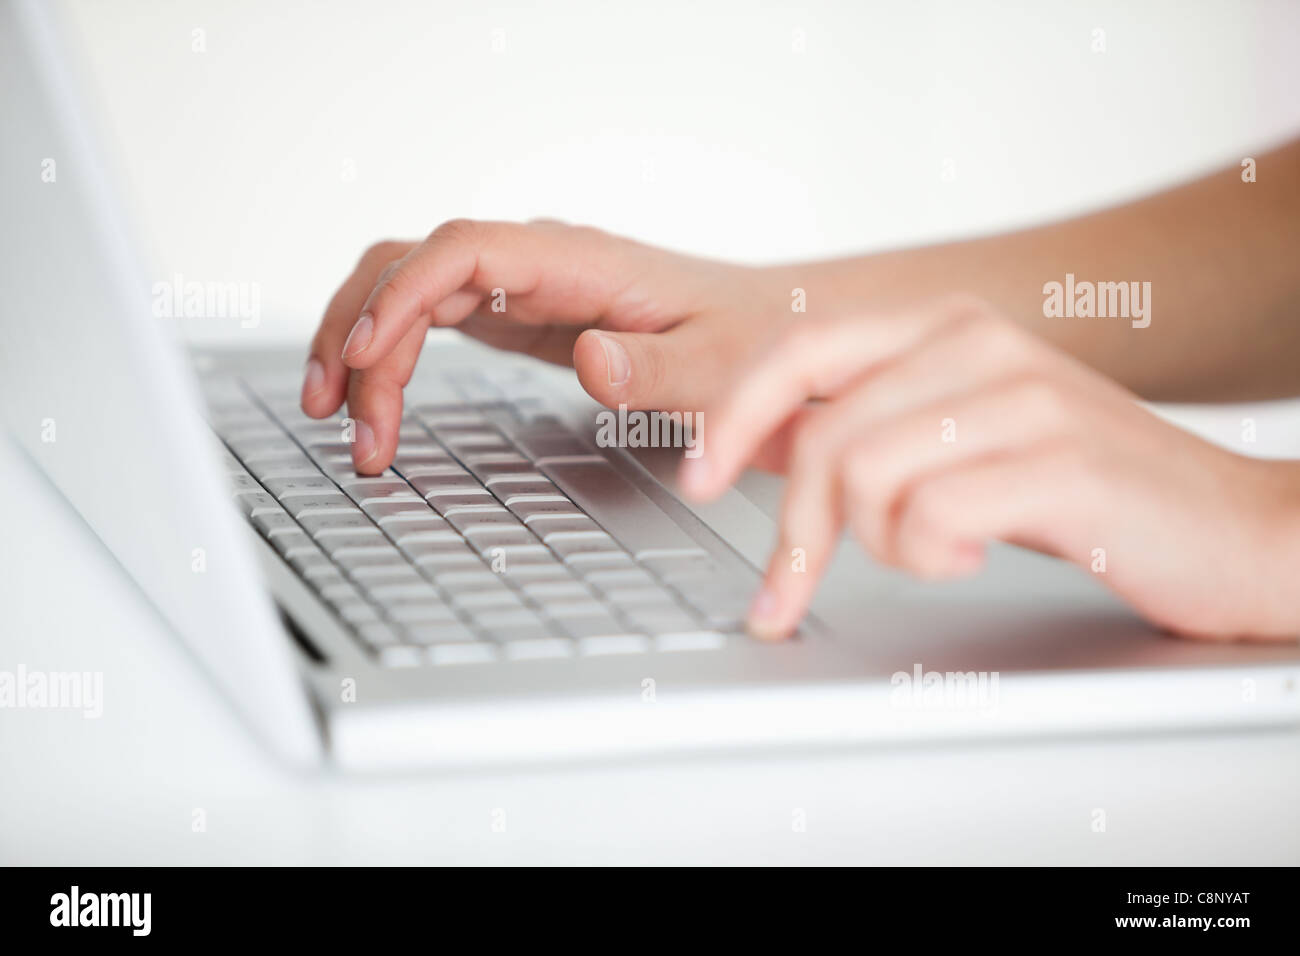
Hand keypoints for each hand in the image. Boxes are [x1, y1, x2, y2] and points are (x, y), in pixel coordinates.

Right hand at [300, 219, 785, 472]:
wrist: (772, 331)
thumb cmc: (752, 343)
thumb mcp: (720, 368)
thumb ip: (656, 368)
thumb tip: (587, 359)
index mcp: (581, 263)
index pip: (464, 252)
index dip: (403, 297)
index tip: (365, 357)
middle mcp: (541, 264)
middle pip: (412, 267)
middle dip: (358, 332)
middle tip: (337, 418)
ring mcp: (525, 287)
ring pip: (410, 291)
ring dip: (361, 345)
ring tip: (339, 421)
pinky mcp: (522, 316)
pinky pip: (434, 320)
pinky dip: (394, 358)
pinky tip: (377, 401)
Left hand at [679, 296, 1299, 641]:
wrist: (1234, 525)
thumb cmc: (1083, 486)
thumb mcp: (959, 437)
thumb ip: (868, 425)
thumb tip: (754, 441)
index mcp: (943, 327)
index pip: (798, 350)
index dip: (731, 416)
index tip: (697, 478)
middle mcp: (978, 341)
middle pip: (823, 432)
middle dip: (792, 532)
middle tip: (782, 595)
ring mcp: (1024, 395)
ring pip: (869, 479)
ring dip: (883, 548)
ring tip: (939, 551)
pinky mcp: (1062, 461)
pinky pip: (934, 520)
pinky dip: (936, 560)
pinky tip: (979, 555)